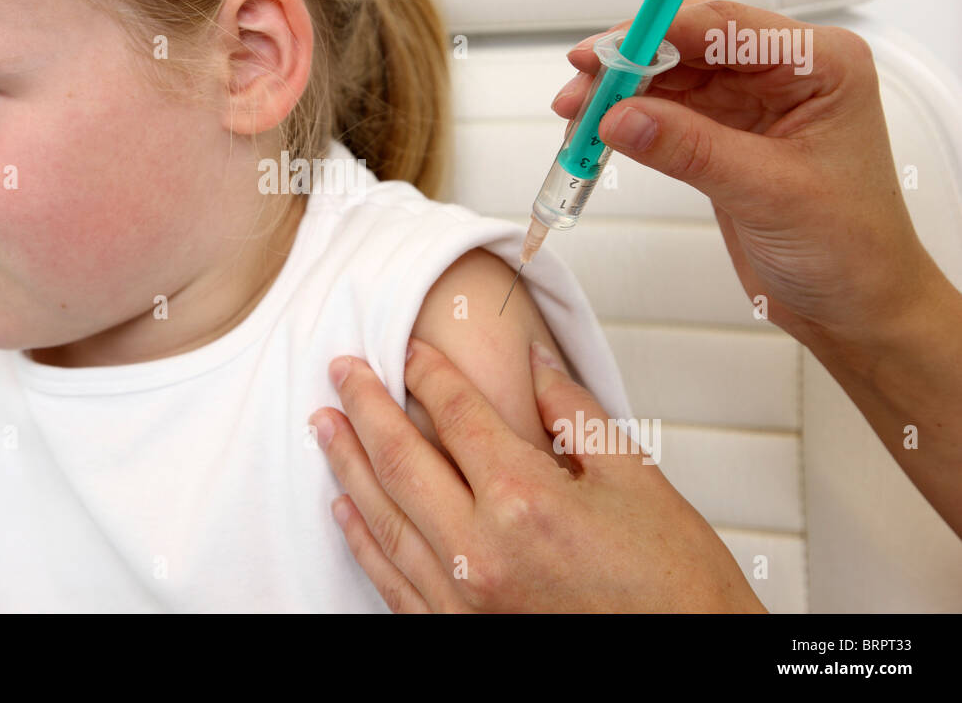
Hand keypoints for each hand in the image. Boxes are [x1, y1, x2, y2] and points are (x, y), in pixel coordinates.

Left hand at [311, 337, 766, 611]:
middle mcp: (479, 551)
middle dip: (364, 406)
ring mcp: (462, 599)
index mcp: (525, 501)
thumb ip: (572, 414)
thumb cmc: (676, 587)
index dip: (429, 374)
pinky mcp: (457, 633)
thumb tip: (535, 363)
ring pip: (382, 517)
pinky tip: (345, 508)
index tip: (409, 350)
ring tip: (326, 425)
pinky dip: (363, 538)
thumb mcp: (636, 480)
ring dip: (347, 464)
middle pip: (400, 459)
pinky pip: (390, 578)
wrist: (690, 666)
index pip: (456, 415)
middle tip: (341, 370)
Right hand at [557, 0, 934, 353]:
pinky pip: (665, 112)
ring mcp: (752, 102)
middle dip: (628, 64)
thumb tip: (619, 116)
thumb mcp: (769, 193)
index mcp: (820, 64)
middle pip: (688, 43)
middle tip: (579, 91)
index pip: (724, 26)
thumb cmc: (850, 249)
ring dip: (620, 94)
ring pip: (670, 77)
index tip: (600, 54)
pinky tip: (599, 135)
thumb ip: (690, 149)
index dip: (655, 32)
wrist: (854, 306)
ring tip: (577, 121)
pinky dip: (628, 121)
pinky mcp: (724, 133)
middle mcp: (786, 72)